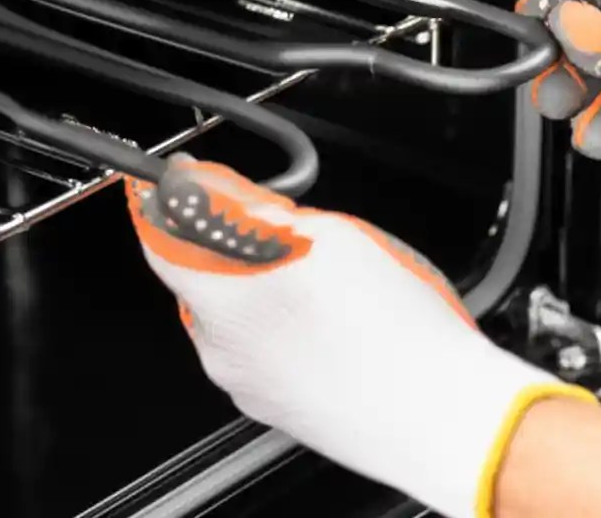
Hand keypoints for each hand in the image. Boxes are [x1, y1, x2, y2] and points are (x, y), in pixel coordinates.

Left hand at [124, 154, 595, 517]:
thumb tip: (220, 193)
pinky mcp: (277, 406)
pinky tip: (336, 320)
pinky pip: (262, 350)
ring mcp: (249, 384)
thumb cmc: (394, 337)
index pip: (158, 240)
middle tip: (284, 227)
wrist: (441, 417)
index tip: (183, 182)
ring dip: (261, 286)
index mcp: (222, 303)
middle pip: (199, 277)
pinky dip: (284, 326)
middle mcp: (221, 351)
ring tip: (327, 280)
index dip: (167, 201)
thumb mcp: (330, 238)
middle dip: (229, 243)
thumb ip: (259, 210)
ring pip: (234, 315)